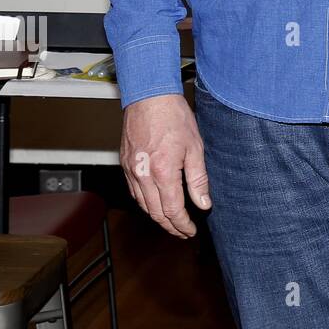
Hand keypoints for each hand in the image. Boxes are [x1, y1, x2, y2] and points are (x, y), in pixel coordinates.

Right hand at [120, 93, 210, 237]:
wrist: (149, 97)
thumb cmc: (174, 117)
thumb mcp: (195, 147)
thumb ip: (198, 179)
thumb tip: (203, 204)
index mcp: (163, 173)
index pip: (173, 210)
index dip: (182, 225)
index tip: (191, 231)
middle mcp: (143, 176)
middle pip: (155, 213)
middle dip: (170, 226)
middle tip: (183, 232)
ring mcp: (131, 171)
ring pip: (142, 205)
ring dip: (157, 217)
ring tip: (172, 222)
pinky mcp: (125, 164)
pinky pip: (134, 192)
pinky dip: (145, 203)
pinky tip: (155, 203)